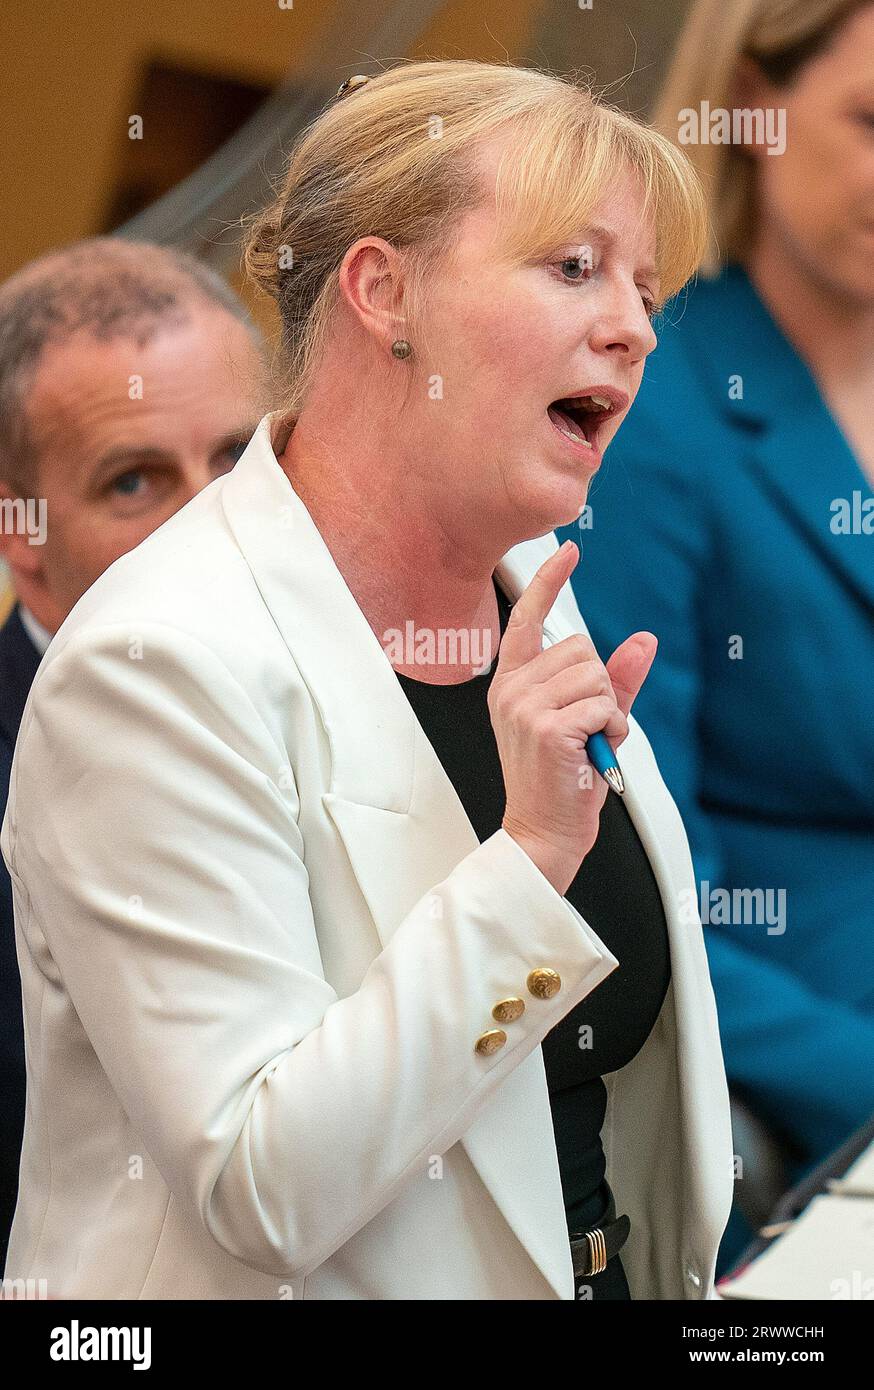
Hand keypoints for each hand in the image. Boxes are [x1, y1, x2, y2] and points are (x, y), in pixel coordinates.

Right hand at [488, 540, 656, 893]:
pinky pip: (602, 703)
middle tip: (588, 728)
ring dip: (608, 710)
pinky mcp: (545, 726)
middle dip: (601, 686)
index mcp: (512, 684)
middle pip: (582, 649)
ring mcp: (523, 706)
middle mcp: (510, 690)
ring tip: (589, 743)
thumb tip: (645, 640)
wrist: (544, 832)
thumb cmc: (563, 781)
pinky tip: (593, 752)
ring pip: (596, 675)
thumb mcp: (589, 721)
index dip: (548, 582)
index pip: (527, 619)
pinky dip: (610, 727)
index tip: (568, 551)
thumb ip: (615, 680)